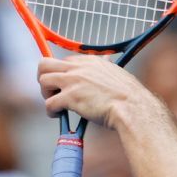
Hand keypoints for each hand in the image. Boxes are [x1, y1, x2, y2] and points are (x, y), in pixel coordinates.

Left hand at [38, 55, 162, 129]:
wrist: (133, 109)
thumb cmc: (129, 97)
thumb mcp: (117, 74)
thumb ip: (106, 69)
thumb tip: (108, 62)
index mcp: (90, 61)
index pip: (63, 62)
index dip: (61, 75)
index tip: (64, 85)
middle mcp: (78, 67)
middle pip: (44, 64)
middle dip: (44, 78)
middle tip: (51, 91)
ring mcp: (73, 81)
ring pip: (43, 81)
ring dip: (46, 94)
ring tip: (56, 105)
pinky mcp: (70, 97)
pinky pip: (49, 103)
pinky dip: (51, 111)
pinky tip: (58, 115)